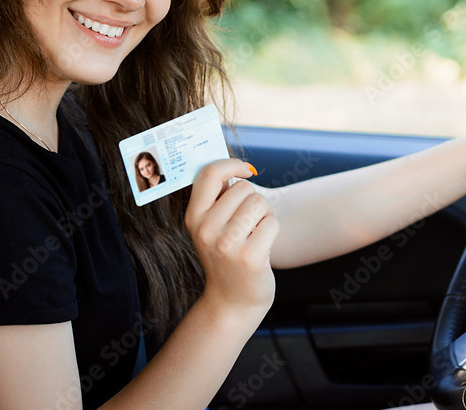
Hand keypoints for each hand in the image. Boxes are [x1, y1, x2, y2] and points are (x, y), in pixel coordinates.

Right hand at [184, 159, 278, 319]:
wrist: (232, 302)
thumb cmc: (227, 256)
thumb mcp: (211, 227)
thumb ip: (217, 198)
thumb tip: (233, 164)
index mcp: (193, 217)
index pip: (209, 173)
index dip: (231, 164)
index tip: (245, 170)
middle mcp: (206, 229)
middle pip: (244, 187)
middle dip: (253, 200)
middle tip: (249, 223)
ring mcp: (227, 245)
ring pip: (260, 202)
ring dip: (264, 215)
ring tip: (255, 234)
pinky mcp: (249, 257)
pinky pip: (272, 223)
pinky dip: (272, 231)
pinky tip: (261, 248)